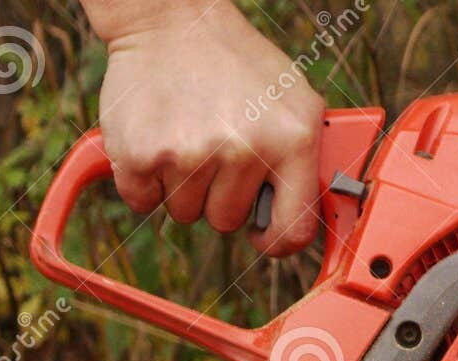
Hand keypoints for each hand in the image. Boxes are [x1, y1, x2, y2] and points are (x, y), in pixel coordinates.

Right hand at [94, 3, 323, 255]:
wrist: (173, 20)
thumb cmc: (240, 64)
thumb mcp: (298, 102)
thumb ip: (308, 160)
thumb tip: (315, 215)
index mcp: (293, 141)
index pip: (294, 230)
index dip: (276, 241)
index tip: (263, 235)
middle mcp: (244, 149)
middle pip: (227, 221)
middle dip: (219, 195)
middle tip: (214, 150)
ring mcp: (191, 153)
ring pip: (185, 211)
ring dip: (182, 186)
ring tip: (188, 137)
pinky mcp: (141, 153)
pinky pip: (142, 201)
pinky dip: (143, 181)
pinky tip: (156, 140)